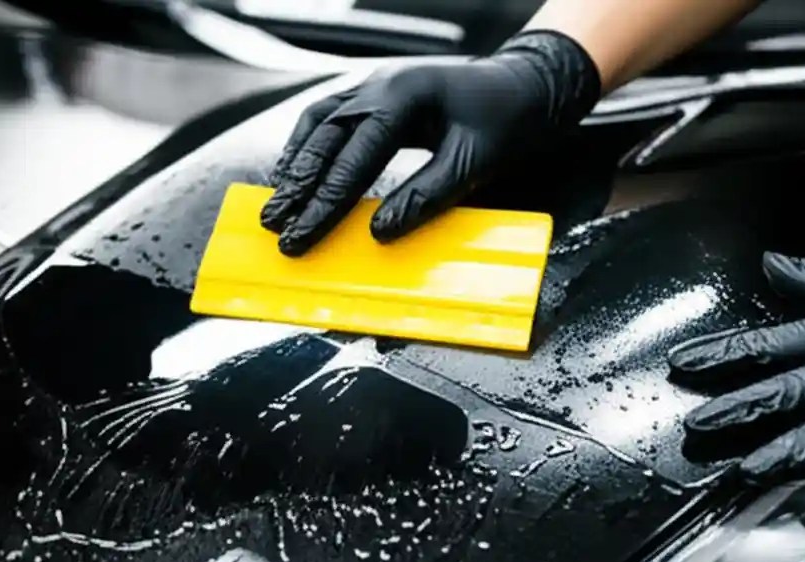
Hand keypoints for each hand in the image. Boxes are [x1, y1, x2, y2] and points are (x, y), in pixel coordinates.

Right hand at [260, 31, 600, 255]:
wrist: (529, 84)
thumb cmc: (509, 120)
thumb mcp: (474, 163)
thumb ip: (425, 196)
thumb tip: (379, 233)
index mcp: (404, 97)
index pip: (352, 156)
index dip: (325, 202)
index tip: (301, 235)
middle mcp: (381, 84)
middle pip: (325, 138)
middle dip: (298, 186)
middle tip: (274, 225)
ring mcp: (377, 84)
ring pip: (321, 122)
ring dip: (297, 163)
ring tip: (277, 200)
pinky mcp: (380, 93)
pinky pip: (332, 115)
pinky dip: (311, 144)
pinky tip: (299, 168)